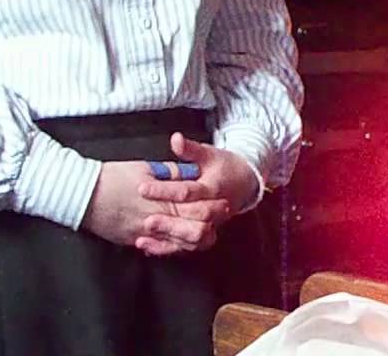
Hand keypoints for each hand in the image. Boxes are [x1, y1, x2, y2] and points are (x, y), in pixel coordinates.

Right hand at [81, 160, 229, 256]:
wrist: (81, 194)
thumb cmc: (113, 177)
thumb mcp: (147, 168)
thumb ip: (172, 173)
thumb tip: (191, 173)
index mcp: (164, 200)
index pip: (199, 209)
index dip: (214, 208)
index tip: (223, 203)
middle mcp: (157, 220)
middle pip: (196, 231)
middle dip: (211, 225)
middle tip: (219, 218)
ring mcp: (145, 234)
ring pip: (181, 245)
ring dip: (195, 239)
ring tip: (204, 230)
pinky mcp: (132, 241)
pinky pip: (159, 250)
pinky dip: (172, 247)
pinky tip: (178, 240)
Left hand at [136, 132, 258, 253]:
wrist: (245, 183)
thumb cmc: (224, 167)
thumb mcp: (209, 154)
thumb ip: (191, 149)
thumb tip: (175, 139)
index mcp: (214, 188)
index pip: (188, 192)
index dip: (164, 190)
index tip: (142, 188)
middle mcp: (216, 209)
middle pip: (193, 219)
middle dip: (169, 220)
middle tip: (146, 217)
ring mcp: (212, 224)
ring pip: (193, 237)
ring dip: (169, 236)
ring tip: (145, 232)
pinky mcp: (204, 234)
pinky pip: (186, 246)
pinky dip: (166, 247)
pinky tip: (146, 244)